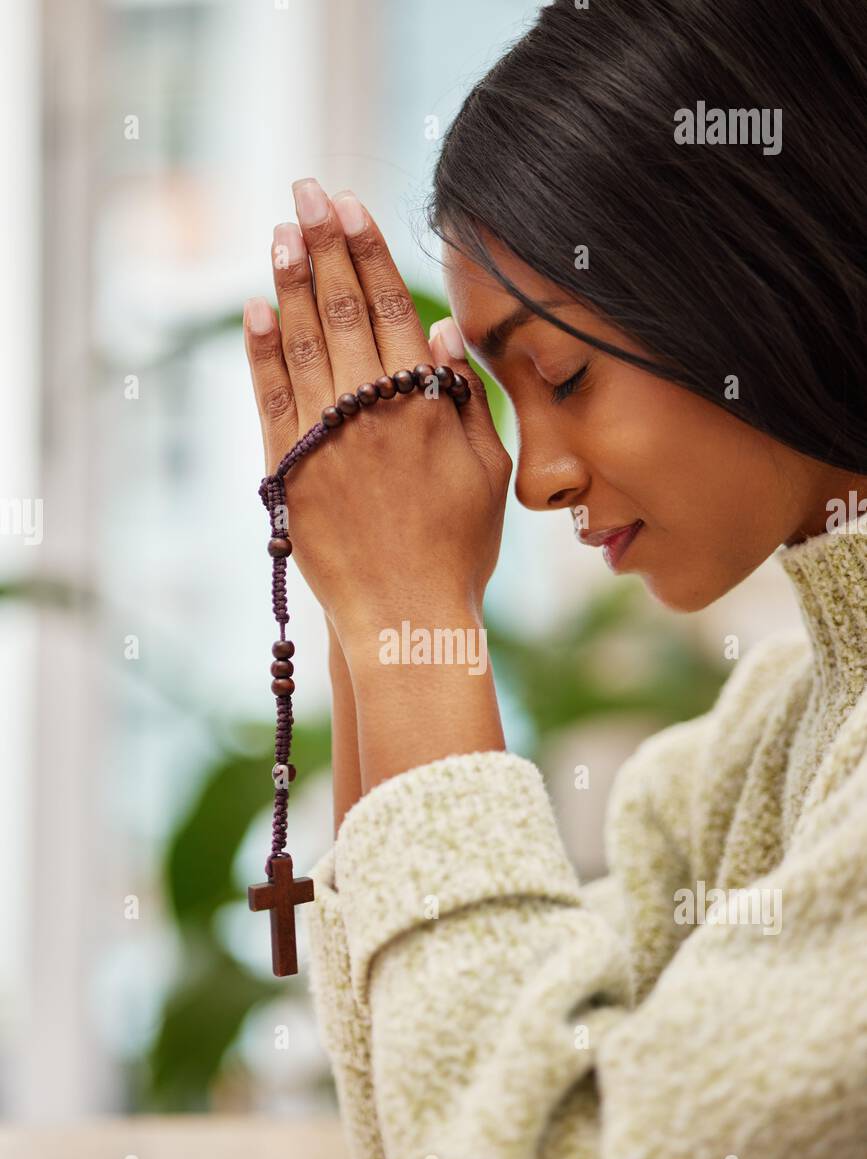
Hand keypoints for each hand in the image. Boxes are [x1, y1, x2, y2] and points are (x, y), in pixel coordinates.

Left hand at [243, 181, 510, 650]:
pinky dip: (260, 349)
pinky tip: (254, 306)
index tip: (354, 206)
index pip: (392, 309)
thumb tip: (441, 333)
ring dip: (291, 280)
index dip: (370, 253)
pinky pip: (270, 396)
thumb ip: (466, 400)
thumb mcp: (489, 472)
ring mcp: (325, 438)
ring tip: (281, 230)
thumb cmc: (459, 549)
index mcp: (424, 406)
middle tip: (307, 189)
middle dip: (324, 243)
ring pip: (304, 342)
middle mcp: (371, 411)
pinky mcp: (288, 469)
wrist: (407, 617)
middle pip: (344, 310)